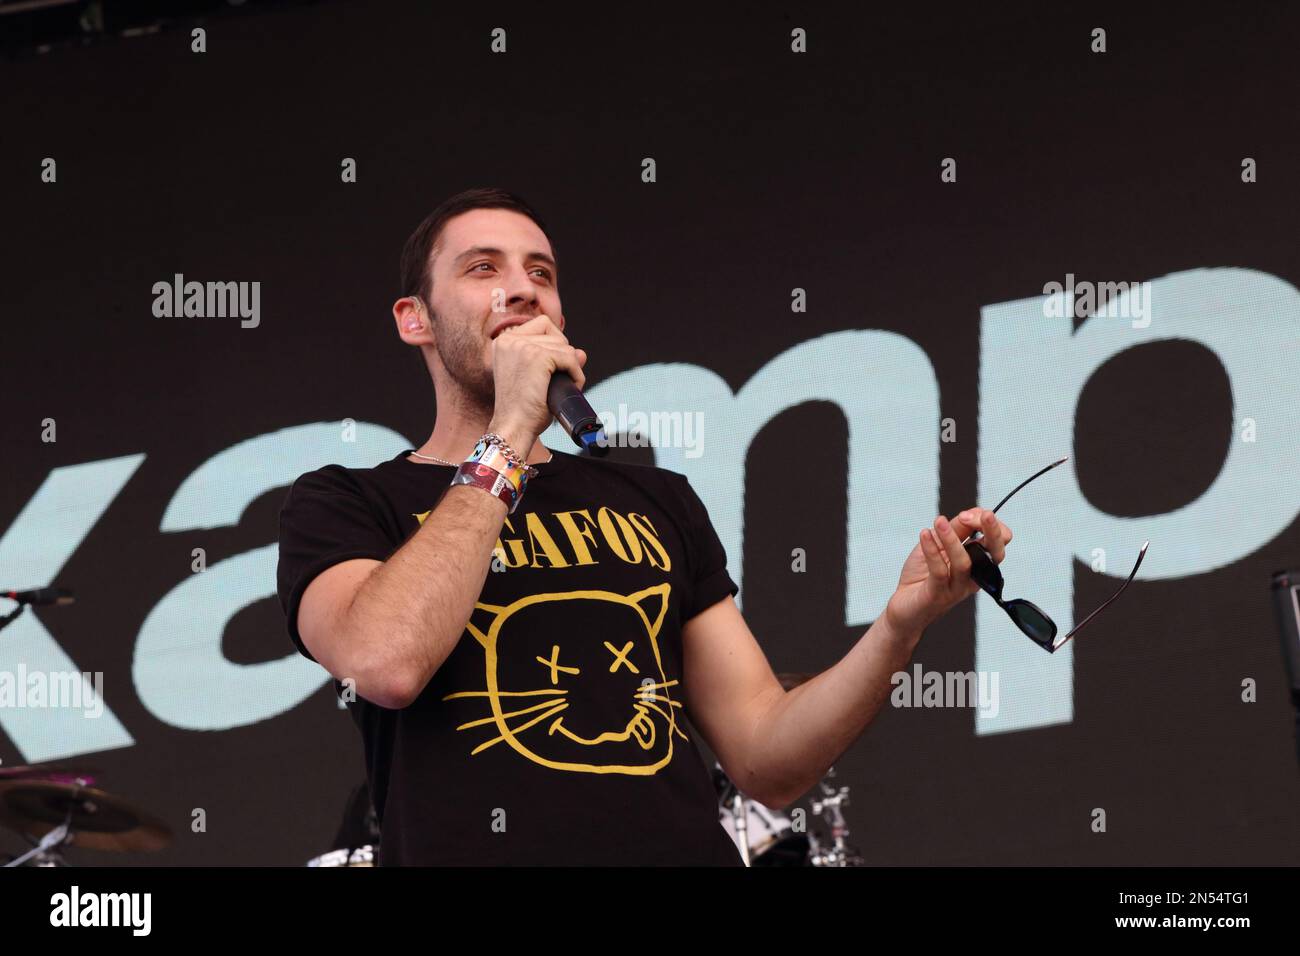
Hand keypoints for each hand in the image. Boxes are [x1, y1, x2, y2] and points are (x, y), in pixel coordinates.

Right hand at [488, 314, 587, 450]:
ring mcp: (522, 346)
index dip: (555, 344)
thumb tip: (581, 353)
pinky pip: (570, 357)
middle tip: (559, 380)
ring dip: (571, 368)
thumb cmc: (523, 410)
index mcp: (504, 342)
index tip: (554, 366)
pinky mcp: (537, 356)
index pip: (542, 324)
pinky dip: (577, 374)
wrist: (514, 428)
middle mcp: (509, 339)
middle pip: (555, 333)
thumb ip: (557, 360)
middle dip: (564, 356)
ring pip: (564, 346)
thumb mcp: (537, 379)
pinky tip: (571, 388)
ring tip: (562, 388)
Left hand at [883, 508, 1012, 635]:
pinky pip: (939, 572)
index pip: (997, 543)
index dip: (990, 526)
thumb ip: (956, 530)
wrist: (904, 608)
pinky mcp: (937, 595)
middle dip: (993, 532)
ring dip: (952, 538)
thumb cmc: (922, 576)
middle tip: (986, 514)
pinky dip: (931, 550)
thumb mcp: (939, 546)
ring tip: (939, 521)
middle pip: (994, 555)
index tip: (970, 514)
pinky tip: (924, 535)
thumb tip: (971, 513)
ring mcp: (956, 588)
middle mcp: (972, 576)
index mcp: (977, 563)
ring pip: (964, 562)